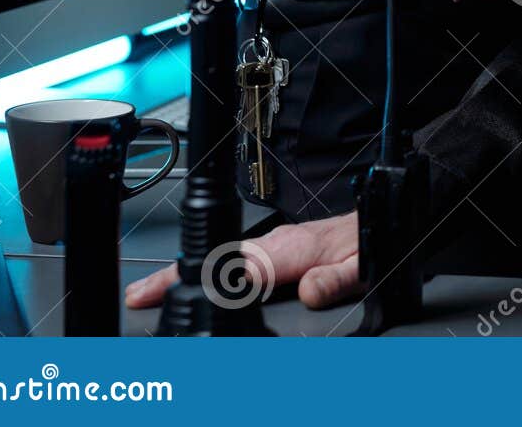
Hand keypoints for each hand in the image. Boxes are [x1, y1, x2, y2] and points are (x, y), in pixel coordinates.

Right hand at [124, 210, 361, 310]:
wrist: (383, 223)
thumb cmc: (371, 245)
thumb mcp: (363, 268)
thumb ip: (334, 281)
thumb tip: (309, 292)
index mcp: (292, 250)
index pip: (239, 273)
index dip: (203, 287)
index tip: (169, 297)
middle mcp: (278, 243)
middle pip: (216, 263)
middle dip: (174, 276)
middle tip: (138, 296)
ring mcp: (275, 243)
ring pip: (221, 258)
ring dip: (186, 272)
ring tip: (151, 290)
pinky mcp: (278, 246)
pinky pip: (235, 259)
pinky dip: (207, 270)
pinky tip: (194, 284)